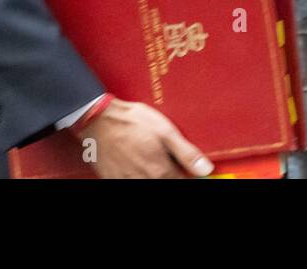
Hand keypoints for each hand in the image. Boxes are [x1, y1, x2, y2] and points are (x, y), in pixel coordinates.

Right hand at [79, 98, 214, 178]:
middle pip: (165, 185)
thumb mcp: (166, 131)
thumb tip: (205, 168)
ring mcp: (128, 181)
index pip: (182, 182)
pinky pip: (131, 183)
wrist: (100, 120)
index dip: (188, 176)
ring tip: (150, 161)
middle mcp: (145, 180)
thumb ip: (187, 153)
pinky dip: (138, 176)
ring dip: (154, 176)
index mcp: (161, 170)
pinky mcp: (114, 179)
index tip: (189, 172)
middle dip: (171, 175)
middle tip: (167, 162)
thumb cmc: (132, 121)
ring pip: (147, 185)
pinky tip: (137, 165)